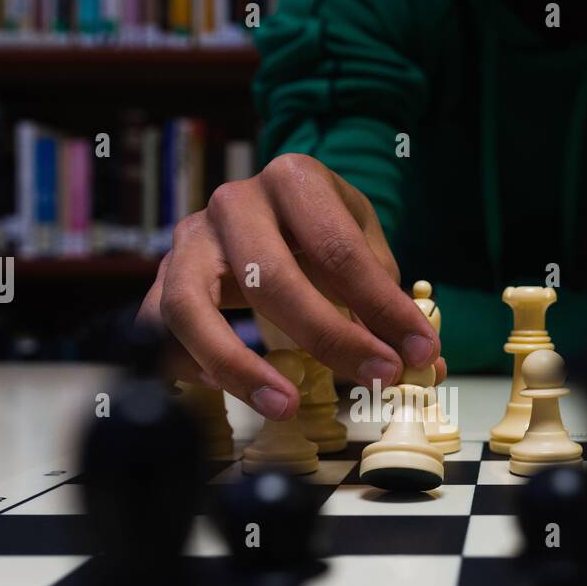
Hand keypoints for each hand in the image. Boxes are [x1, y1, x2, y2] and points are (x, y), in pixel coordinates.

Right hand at [137, 153, 441, 418]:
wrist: (265, 208)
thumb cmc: (319, 233)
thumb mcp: (364, 247)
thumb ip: (390, 302)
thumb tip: (428, 365)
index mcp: (293, 180)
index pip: (339, 249)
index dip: (383, 308)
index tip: (419, 354)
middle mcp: (233, 203)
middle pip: (268, 277)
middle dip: (329, 337)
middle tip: (375, 377)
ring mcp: (189, 242)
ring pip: (190, 307)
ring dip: (238, 366)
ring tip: (286, 405)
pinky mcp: (161, 281)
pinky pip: (158, 332)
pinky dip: (189, 366)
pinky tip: (226, 388)